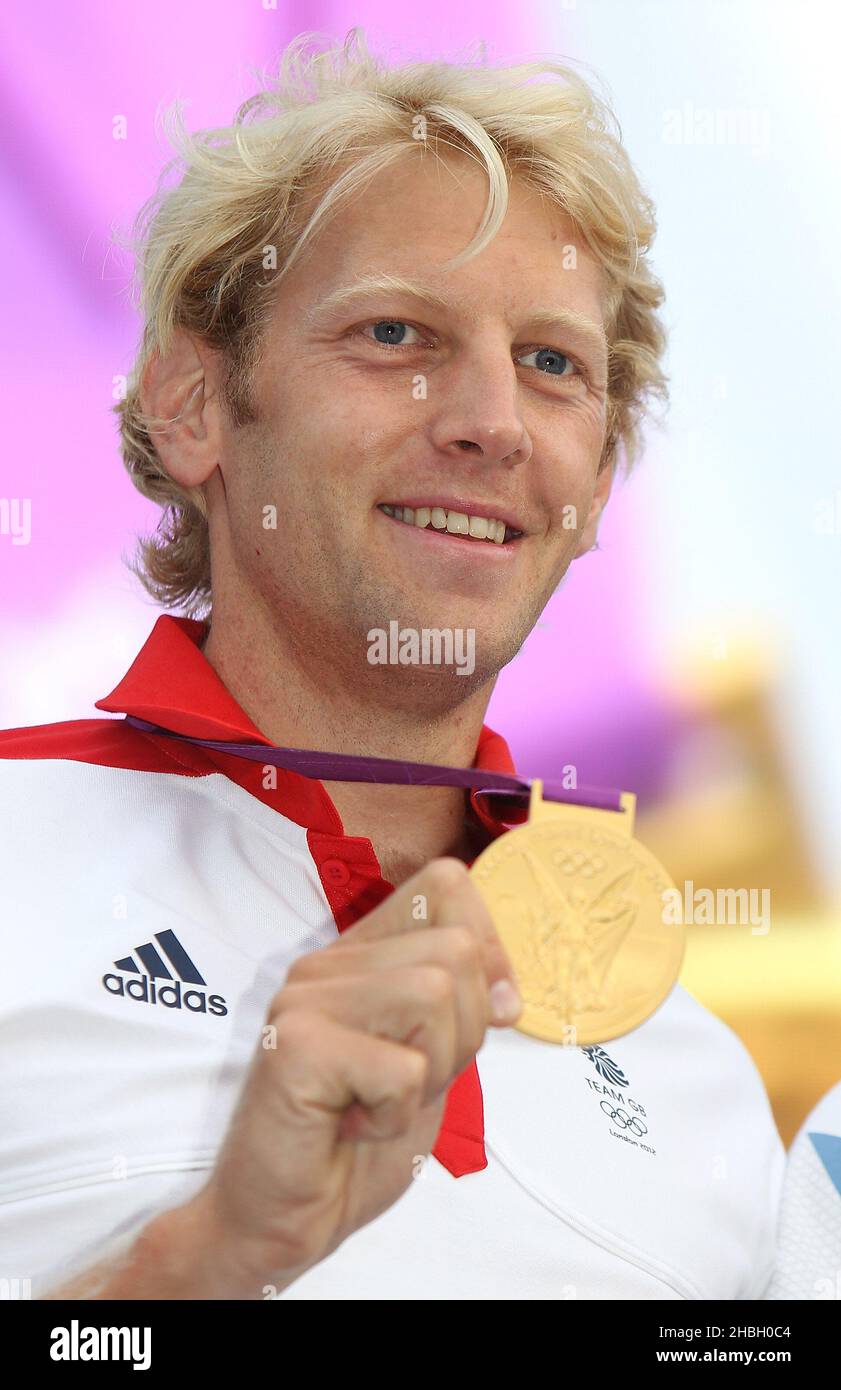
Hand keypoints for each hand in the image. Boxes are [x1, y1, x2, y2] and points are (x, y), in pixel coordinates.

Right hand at [190, 857, 520, 1296]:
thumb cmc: (353, 1146)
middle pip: (455, 950)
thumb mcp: (430, 1063)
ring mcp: (305, 997)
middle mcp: (327, 963)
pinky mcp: (297, 1044)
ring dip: (431, 1072)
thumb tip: (509, 991)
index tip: (489, 1012)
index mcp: (358, 955)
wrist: (281, 1220)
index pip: (445, 884)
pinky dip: (396, 1114)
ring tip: (379, 1101)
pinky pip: (403, 1067)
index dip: (490, 945)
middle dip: (463, 1033)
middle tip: (409, 1081)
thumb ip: (460, 1011)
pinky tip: (352, 1126)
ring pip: (434, 995)